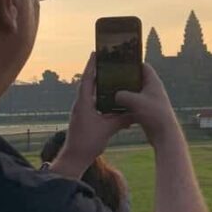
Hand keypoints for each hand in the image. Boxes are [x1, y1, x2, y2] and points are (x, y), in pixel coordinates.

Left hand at [50, 53, 132, 178]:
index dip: (92, 65)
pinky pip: (95, 105)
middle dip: (98, 73)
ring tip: (112, 78)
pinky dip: (103, 100)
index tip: (96, 53)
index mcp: (83, 103)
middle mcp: (81, 105)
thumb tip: (136, 112)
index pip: (88, 79)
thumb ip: (122, 119)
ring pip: (93, 95)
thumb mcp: (108, 129)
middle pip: (90, 84)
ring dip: (101, 87)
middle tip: (108, 62)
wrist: (74, 158)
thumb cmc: (87, 142)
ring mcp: (82, 112)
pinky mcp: (85, 119)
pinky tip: (113, 102)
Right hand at [115, 63, 179, 146]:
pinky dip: (126, 104)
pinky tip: (115, 106)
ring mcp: (149, 100)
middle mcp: (152, 90)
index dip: (133, 63)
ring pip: (134, 92)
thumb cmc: (154, 114)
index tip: (120, 62)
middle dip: (125, 78)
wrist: (164, 134)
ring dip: (124, 93)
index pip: (143, 67)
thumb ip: (123, 95)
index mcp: (153, 82)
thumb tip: (115, 95)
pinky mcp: (146, 111)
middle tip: (111, 77)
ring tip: (110, 90)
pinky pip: (133, 104)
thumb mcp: (135, 101)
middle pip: (137, 79)